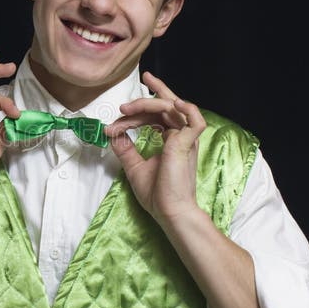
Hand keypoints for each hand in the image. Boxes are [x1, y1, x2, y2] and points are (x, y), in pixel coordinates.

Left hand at [104, 71, 205, 226]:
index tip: (113, 127)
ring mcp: (186, 139)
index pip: (155, 116)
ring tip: (125, 110)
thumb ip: (125, 149)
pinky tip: (172, 103)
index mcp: (172, 140)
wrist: (169, 212)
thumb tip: (113, 134)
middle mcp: (181, 136)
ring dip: (146, 105)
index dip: (134, 116)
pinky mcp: (187, 145)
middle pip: (165, 105)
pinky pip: (195, 121)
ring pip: (171, 108)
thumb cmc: (157, 194)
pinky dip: (187, 108)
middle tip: (123, 102)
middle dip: (147, 96)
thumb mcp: (134, 167)